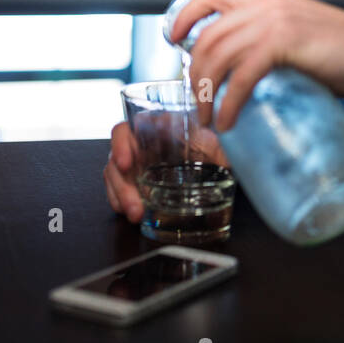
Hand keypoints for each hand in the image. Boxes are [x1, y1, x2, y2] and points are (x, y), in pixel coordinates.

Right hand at [103, 119, 228, 223]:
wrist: (215, 158)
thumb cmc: (213, 143)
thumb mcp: (218, 143)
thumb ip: (220, 145)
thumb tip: (229, 155)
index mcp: (154, 127)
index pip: (126, 130)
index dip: (121, 145)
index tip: (127, 163)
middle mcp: (139, 143)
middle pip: (116, 159)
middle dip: (122, 185)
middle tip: (135, 206)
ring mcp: (134, 163)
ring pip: (114, 177)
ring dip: (122, 197)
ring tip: (136, 215)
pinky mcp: (134, 180)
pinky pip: (118, 190)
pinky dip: (121, 203)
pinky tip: (131, 214)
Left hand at [167, 0, 343, 131]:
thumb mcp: (299, 36)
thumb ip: (272, 46)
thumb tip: (247, 79)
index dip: (186, 14)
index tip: (172, 38)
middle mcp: (265, 5)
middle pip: (208, 36)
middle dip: (195, 75)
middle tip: (198, 104)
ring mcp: (272, 21)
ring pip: (217, 56)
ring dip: (206, 93)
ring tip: (209, 120)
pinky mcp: (282, 43)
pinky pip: (241, 76)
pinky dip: (229, 103)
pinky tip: (227, 121)